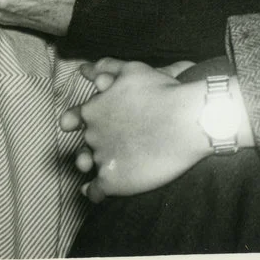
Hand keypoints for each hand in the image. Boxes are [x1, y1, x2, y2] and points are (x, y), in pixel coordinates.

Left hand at [60, 59, 210, 199]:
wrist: (187, 120)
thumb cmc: (162, 91)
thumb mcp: (132, 70)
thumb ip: (106, 67)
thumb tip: (84, 69)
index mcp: (93, 109)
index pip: (71, 118)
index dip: (75, 121)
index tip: (84, 124)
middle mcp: (92, 134)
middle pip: (83, 142)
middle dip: (91, 142)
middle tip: (110, 141)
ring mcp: (101, 158)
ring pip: (86, 166)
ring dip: (89, 165)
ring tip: (105, 164)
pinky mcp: (112, 181)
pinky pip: (94, 192)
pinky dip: (94, 192)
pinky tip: (101, 190)